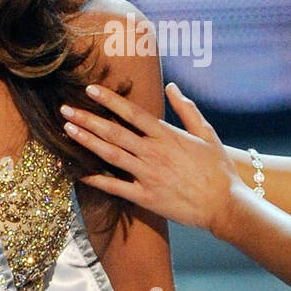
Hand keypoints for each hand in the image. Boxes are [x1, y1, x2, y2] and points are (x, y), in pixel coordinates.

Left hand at [61, 81, 240, 234]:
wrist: (225, 205)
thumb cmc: (218, 169)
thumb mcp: (207, 133)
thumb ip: (187, 109)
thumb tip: (171, 86)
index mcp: (168, 135)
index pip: (132, 113)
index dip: (110, 100)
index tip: (90, 89)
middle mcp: (154, 153)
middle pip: (114, 132)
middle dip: (88, 119)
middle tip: (65, 109)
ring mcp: (148, 176)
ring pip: (111, 155)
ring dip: (87, 142)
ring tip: (67, 130)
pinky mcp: (146, 197)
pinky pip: (116, 187)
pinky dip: (97, 180)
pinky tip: (79, 172)